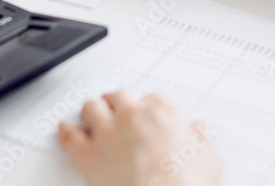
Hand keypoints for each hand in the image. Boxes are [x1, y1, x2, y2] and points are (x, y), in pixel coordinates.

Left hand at [59, 91, 221, 185]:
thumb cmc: (187, 184)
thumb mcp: (208, 157)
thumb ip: (201, 139)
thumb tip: (198, 132)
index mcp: (162, 109)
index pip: (149, 96)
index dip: (145, 109)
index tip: (145, 116)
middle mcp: (132, 114)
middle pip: (116, 96)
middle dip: (116, 105)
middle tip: (117, 114)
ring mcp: (107, 133)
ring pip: (90, 107)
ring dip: (91, 113)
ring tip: (92, 118)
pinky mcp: (88, 155)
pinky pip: (68, 134)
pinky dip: (66, 131)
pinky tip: (67, 130)